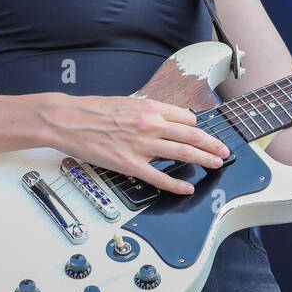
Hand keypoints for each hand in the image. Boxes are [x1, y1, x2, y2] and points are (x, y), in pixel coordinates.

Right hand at [41, 93, 230, 194]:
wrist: (68, 120)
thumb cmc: (93, 111)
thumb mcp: (127, 102)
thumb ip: (148, 112)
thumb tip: (165, 120)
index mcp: (150, 108)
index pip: (187, 118)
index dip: (198, 128)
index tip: (203, 135)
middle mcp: (151, 125)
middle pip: (193, 136)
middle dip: (213, 145)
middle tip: (223, 152)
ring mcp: (142, 145)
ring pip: (183, 154)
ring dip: (204, 160)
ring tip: (216, 165)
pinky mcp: (130, 164)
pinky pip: (159, 178)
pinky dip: (176, 185)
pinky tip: (187, 188)